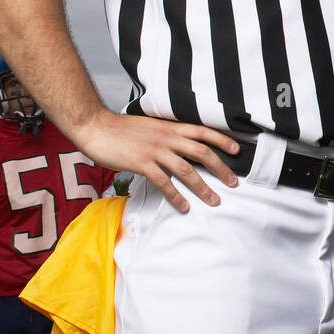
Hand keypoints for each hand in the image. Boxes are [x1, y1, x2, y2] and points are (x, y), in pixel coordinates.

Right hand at [70, 110, 241, 212]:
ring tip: (215, 200)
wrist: (96, 126)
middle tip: (234, 182)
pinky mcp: (142, 164)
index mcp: (170, 127)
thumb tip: (178, 144)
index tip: (237, 150)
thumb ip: (165, 133)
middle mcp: (167, 137)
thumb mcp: (149, 126)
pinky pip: (164, 183)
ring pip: (187, 170)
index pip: (203, 131)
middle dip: (221, 168)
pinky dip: (177, 196)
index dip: (221, 140)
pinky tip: (185, 207)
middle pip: (201, 152)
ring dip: (203, 187)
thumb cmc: (120, 128)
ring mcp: (155, 151)